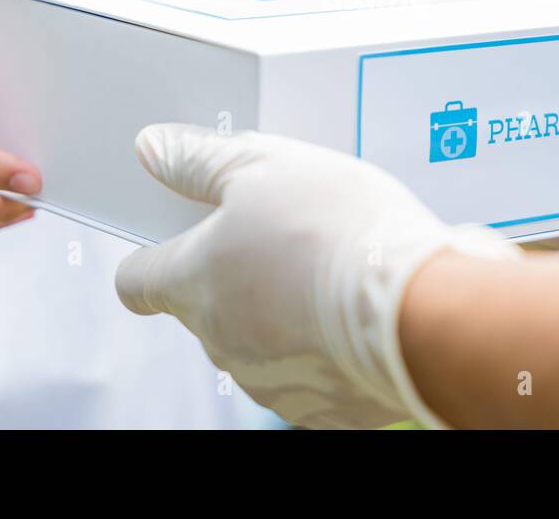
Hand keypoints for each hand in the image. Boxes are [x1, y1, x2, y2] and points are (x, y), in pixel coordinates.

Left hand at [114, 124, 518, 428]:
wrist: (423, 309)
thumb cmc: (342, 231)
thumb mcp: (266, 164)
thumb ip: (201, 159)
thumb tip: (152, 148)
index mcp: (194, 282)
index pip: (135, 281)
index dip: (152, 255)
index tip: (176, 238)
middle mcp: (220, 341)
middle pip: (204, 307)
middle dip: (236, 273)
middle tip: (286, 234)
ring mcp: (268, 381)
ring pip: (256, 339)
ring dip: (281, 309)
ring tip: (332, 270)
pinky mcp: (319, 409)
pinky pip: (307, 372)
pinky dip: (323, 346)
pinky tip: (356, 313)